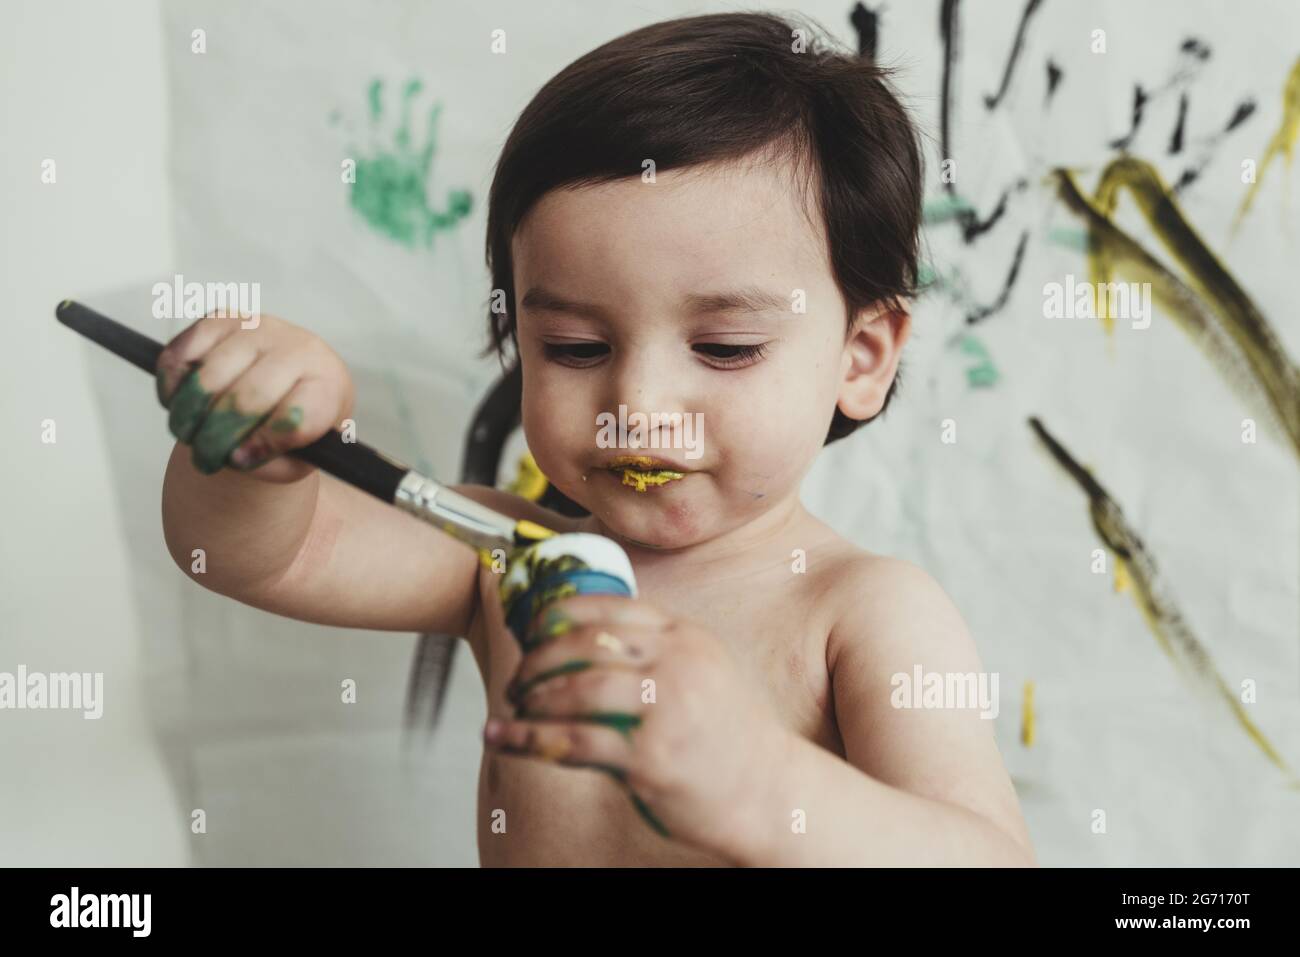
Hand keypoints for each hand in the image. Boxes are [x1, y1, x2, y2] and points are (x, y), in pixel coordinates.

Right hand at [155, 312, 354, 479]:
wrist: (289, 381)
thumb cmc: (297, 424)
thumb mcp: (299, 454)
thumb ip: (274, 460)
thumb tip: (234, 455)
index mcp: (328, 384)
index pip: (296, 416)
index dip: (263, 443)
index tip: (239, 460)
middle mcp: (299, 349)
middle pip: (247, 399)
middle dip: (216, 438)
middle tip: (204, 459)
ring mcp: (260, 328)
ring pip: (209, 378)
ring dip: (188, 415)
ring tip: (188, 435)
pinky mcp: (223, 318)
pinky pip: (182, 353)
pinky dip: (171, 385)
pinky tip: (178, 403)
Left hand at [484, 593, 791, 858]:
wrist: (770, 792)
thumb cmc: (727, 734)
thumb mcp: (703, 670)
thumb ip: (656, 649)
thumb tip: (586, 635)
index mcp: (686, 637)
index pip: (609, 607)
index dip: (558, 612)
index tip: (531, 626)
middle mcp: (677, 664)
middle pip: (584, 643)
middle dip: (536, 657)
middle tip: (518, 674)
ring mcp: (664, 710)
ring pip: (574, 689)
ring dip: (531, 697)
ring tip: (516, 705)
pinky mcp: (649, 758)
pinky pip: (571, 741)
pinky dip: (526, 739)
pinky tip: (503, 739)